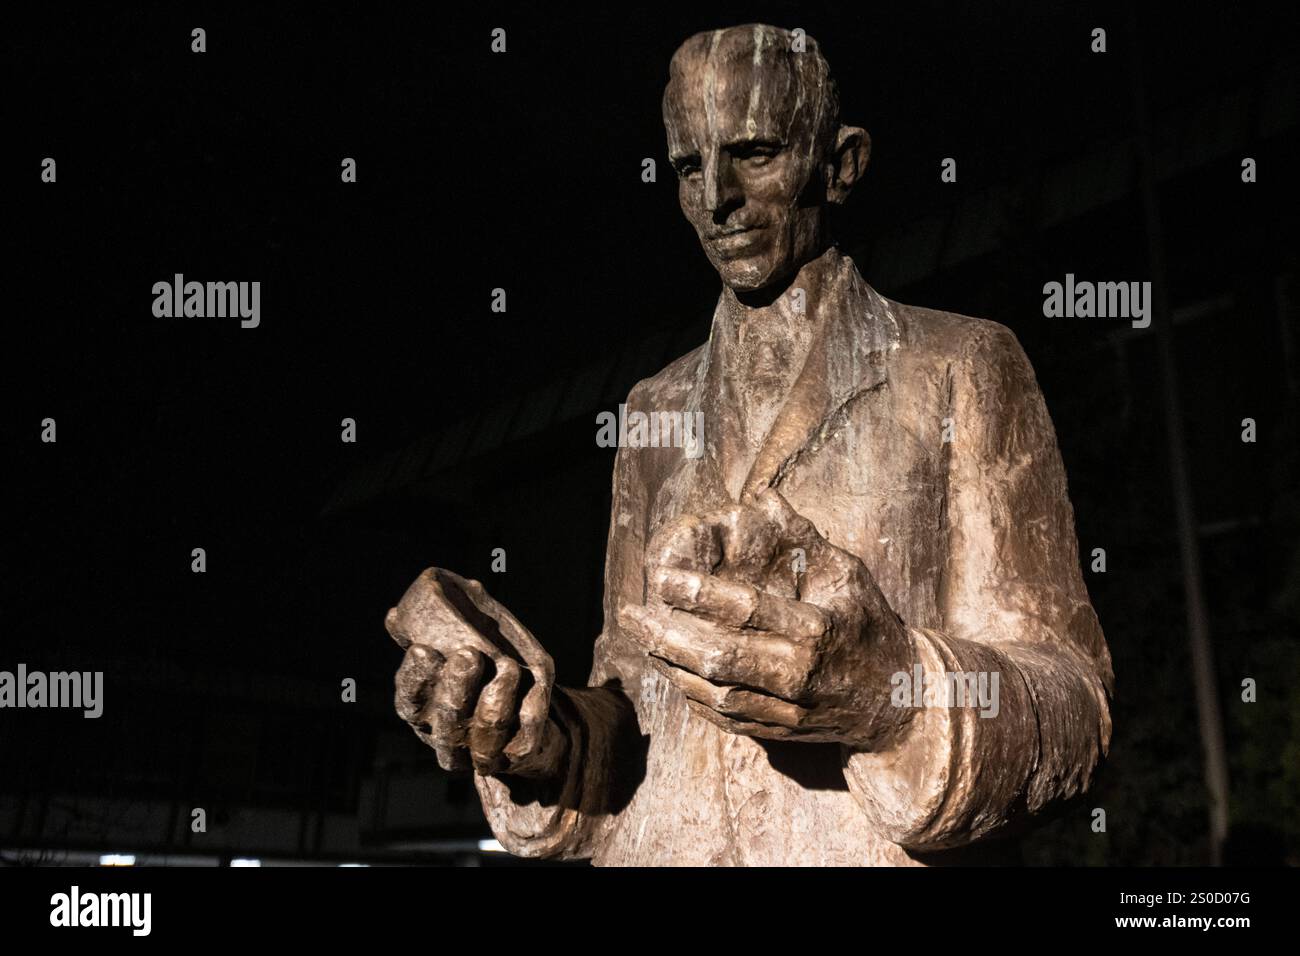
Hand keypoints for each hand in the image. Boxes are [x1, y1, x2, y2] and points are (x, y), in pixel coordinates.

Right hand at [385, 569, 566, 776]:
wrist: (520, 726)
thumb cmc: (477, 682)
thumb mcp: (450, 661)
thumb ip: (429, 639)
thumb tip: (396, 614)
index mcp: (424, 713)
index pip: (410, 701)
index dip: (415, 678)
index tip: (423, 649)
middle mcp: (447, 737)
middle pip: (448, 719)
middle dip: (457, 687)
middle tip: (469, 654)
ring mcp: (479, 753)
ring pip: (486, 731)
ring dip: (497, 697)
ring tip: (509, 666)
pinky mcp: (514, 758)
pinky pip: (523, 741)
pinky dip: (531, 714)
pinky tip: (538, 690)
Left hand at [620, 489, 912, 748]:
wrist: (900, 700)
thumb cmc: (870, 624)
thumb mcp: (848, 574)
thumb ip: (802, 537)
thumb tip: (762, 494)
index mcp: (817, 629)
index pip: (745, 609)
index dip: (697, 592)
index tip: (661, 575)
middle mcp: (799, 673)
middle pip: (718, 657)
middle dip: (667, 633)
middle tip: (631, 611)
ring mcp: (788, 709)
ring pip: (714, 691)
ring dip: (670, 665)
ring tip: (641, 636)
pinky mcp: (779, 731)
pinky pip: (723, 716)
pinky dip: (691, 694)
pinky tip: (669, 670)